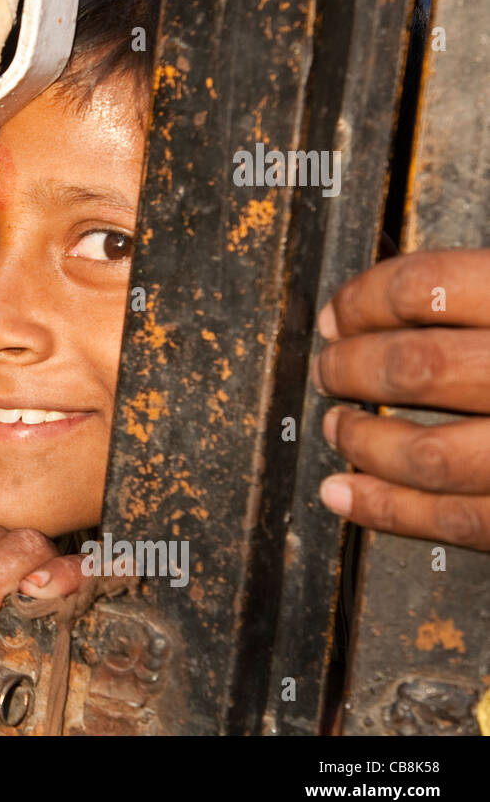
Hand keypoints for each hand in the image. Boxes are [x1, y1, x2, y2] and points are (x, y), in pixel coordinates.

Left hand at [314, 248, 489, 549]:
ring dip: (361, 440)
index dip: (363, 302)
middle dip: (350, 369)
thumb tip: (395, 280)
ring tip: (335, 426)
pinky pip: (456, 521)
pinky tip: (344, 493)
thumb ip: (480, 289)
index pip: (426, 287)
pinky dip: (387, 510)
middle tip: (327, 369)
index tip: (335, 316)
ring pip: (425, 453)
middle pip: (414, 367)